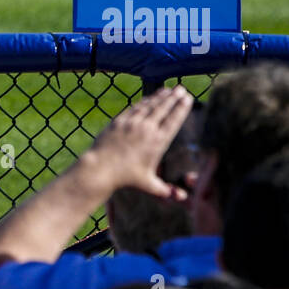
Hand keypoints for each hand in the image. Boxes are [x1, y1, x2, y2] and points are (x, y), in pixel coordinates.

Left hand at [85, 85, 193, 199]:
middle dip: (174, 97)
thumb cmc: (125, 179)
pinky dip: (144, 102)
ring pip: (150, 105)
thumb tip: (182, 199)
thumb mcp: (148, 185)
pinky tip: (149, 98)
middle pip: (163, 109)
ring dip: (160, 97)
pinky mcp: (119, 121)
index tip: (188, 98)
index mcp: (157, 142)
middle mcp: (146, 129)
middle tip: (182, 89)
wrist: (100, 169)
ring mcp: (132, 123)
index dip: (181, 108)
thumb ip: (166, 190)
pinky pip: (135, 108)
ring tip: (169, 90)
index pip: (173, 120)